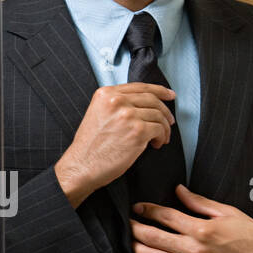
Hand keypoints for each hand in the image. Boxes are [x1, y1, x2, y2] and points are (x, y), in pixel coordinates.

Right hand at [54, 82, 176, 207]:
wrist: (82, 165)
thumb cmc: (90, 146)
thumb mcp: (98, 114)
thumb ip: (116, 105)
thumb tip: (142, 107)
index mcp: (106, 94)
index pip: (139, 86)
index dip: (159, 90)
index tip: (169, 95)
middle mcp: (117, 100)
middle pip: (152, 99)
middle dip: (165, 111)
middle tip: (169, 121)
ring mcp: (127, 115)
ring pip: (158, 115)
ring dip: (164, 128)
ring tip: (161, 138)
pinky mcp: (137, 131)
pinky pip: (159, 130)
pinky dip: (161, 137)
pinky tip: (156, 144)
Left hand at [129, 184, 252, 252]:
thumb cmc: (252, 238)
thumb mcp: (228, 213)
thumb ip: (199, 202)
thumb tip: (179, 191)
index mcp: (202, 230)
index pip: (165, 217)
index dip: (147, 210)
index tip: (138, 207)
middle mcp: (194, 251)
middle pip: (152, 239)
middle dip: (135, 229)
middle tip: (128, 223)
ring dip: (138, 249)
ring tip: (133, 241)